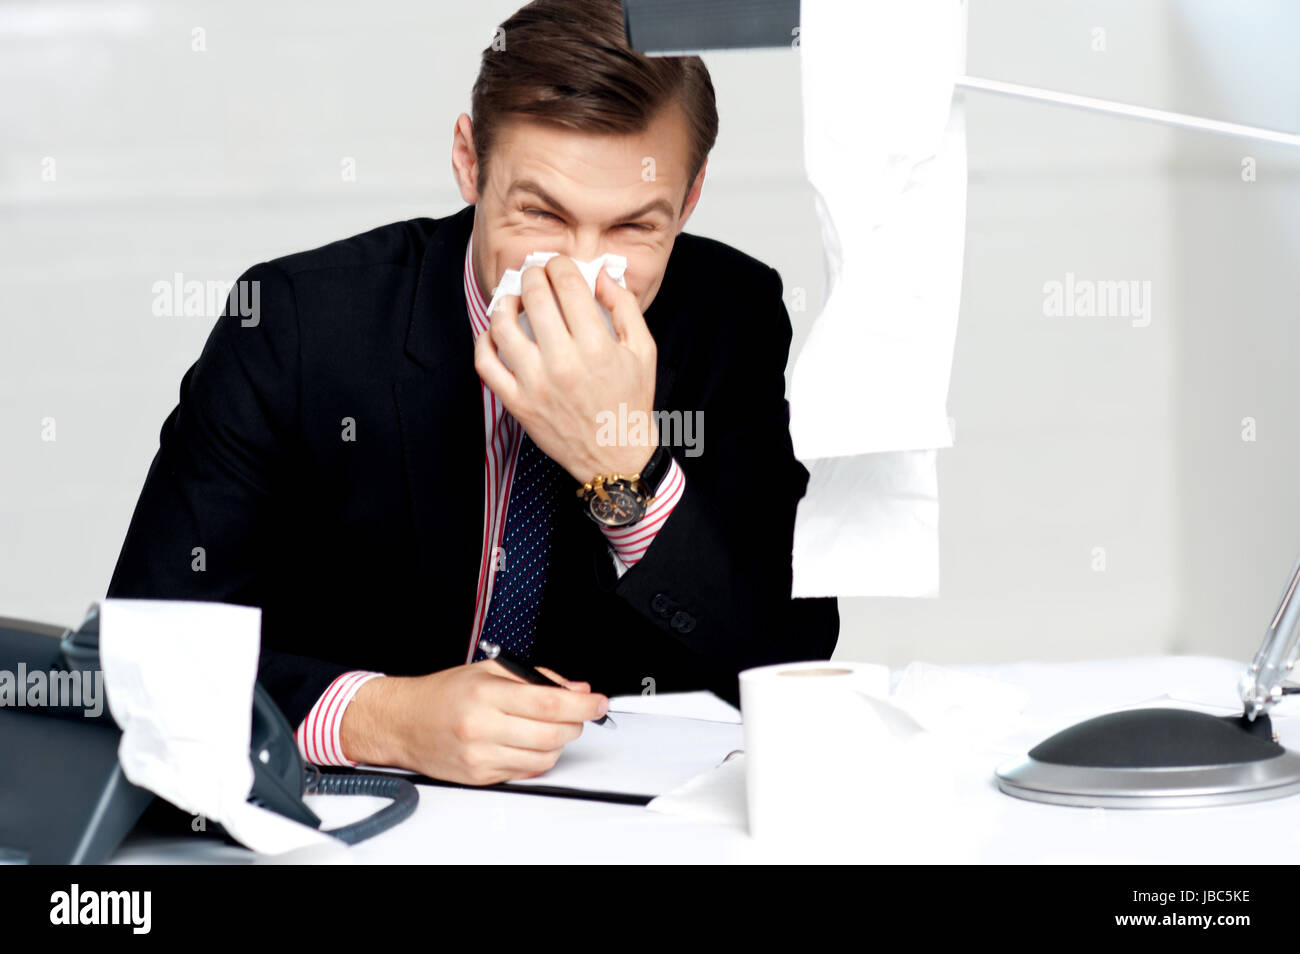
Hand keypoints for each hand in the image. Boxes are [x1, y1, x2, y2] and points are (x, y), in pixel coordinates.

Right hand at [339, 663, 608, 784]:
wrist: (404, 722)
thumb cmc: (445, 694)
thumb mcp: (490, 670)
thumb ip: (537, 677)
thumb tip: (576, 688)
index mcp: (487, 694)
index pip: (550, 702)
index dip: (583, 704)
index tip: (599, 702)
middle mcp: (483, 727)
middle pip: (552, 733)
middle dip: (576, 724)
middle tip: (578, 713)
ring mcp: (481, 756)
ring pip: (544, 756)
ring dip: (559, 742)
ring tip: (549, 726)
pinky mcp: (481, 776)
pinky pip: (527, 771)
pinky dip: (538, 757)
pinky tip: (529, 742)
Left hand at [473, 255, 658, 481]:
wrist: (616, 455)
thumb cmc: (630, 401)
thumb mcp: (643, 350)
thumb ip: (624, 306)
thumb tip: (600, 273)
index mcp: (596, 347)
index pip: (567, 285)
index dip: (559, 264)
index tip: (558, 265)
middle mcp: (563, 363)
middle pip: (533, 297)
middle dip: (532, 274)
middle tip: (535, 274)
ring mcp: (535, 384)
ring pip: (503, 325)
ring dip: (505, 302)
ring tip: (512, 297)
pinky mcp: (517, 403)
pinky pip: (486, 363)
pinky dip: (485, 340)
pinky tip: (496, 331)